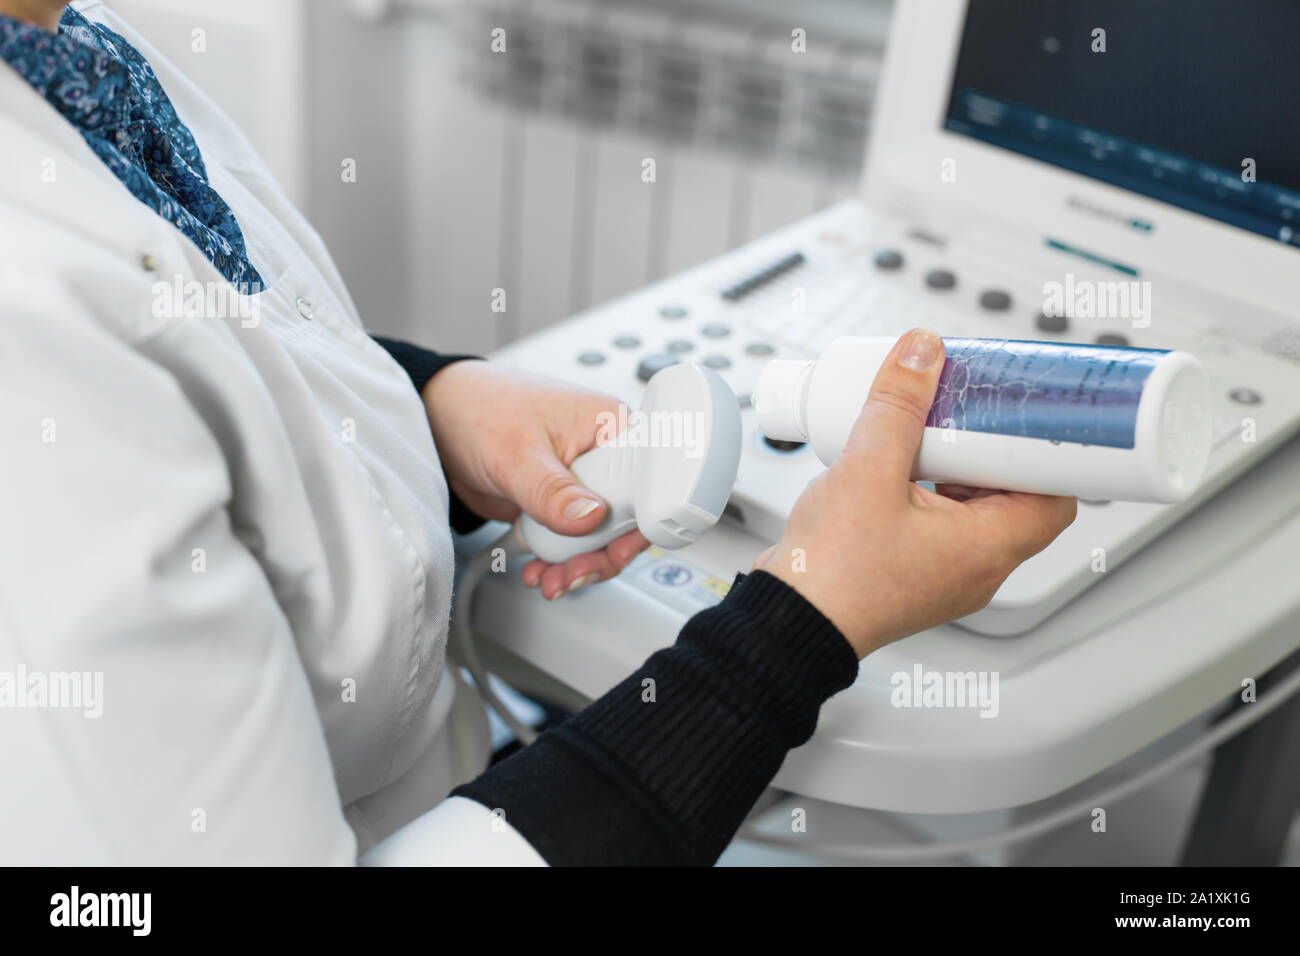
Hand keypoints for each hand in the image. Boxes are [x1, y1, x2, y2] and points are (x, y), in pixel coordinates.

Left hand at [421, 361, 648, 598]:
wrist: (438, 421)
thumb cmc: (479, 409)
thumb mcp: (517, 453)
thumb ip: (553, 490)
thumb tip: (590, 516)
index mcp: (609, 427)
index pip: (646, 482)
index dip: (636, 523)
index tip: (613, 550)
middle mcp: (602, 454)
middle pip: (626, 518)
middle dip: (600, 554)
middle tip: (575, 572)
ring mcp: (581, 481)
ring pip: (599, 536)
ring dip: (576, 565)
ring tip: (551, 578)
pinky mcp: (560, 501)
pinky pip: (573, 539)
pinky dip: (558, 560)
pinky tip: (540, 568)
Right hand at [753, 329, 1076, 657]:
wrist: (786, 621)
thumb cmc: (834, 574)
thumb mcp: (867, 470)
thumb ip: (897, 405)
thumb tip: (921, 354)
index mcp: (988, 549)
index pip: (1055, 496)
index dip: (1045, 451)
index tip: (1021, 416)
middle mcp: (975, 568)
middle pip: (1010, 496)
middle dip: (987, 448)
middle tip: (965, 411)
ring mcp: (942, 575)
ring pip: (969, 509)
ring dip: (951, 467)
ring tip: (922, 432)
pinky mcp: (910, 574)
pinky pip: (935, 524)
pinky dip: (923, 490)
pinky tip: (892, 466)